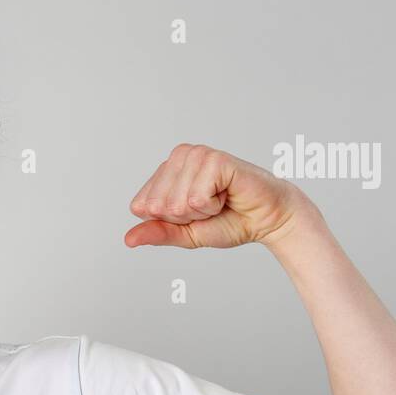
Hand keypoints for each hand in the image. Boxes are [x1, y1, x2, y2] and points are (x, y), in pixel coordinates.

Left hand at [125, 144, 311, 248]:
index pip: (141, 206)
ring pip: (176, 203)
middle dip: (185, 217)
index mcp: (166, 170)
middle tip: (210, 207)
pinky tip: (227, 194)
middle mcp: (178, 156)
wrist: (267, 220)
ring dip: (201, 212)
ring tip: (220, 200)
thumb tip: (128, 239)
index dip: (170, 220)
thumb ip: (158, 232)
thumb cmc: (229, 221)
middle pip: (156, 206)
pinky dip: (212, 206)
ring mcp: (196, 155)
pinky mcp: (214, 159)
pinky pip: (196, 199)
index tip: (195, 213)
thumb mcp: (185, 233)